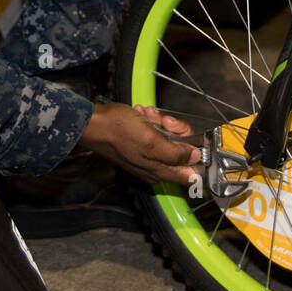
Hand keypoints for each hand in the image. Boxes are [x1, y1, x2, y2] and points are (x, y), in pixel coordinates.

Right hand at [77, 102, 200, 185]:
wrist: (94, 124)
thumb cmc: (118, 131)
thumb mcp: (152, 141)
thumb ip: (176, 153)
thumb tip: (195, 157)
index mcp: (160, 171)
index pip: (192, 175)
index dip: (197, 157)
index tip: (196, 141)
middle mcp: (156, 167)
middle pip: (182, 151)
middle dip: (176, 132)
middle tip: (164, 121)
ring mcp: (148, 156)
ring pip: (169, 138)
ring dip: (162, 123)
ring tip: (148, 115)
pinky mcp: (141, 145)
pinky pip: (155, 132)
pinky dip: (152, 122)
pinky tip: (142, 115)